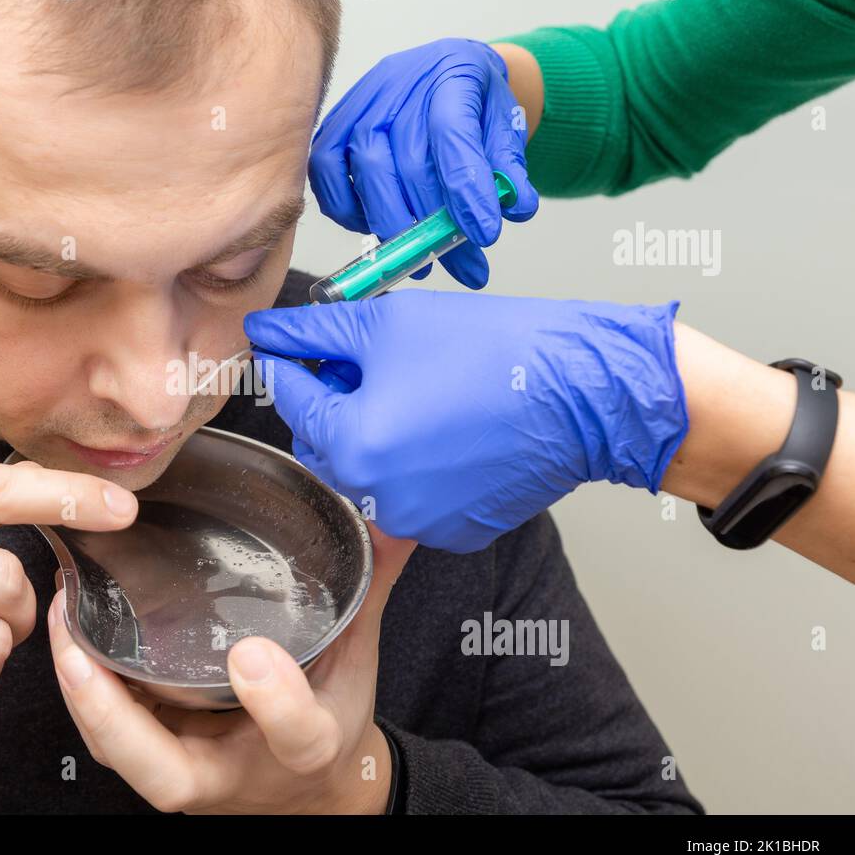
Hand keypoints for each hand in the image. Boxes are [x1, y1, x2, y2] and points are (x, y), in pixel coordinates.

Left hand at [48, 525, 417, 813]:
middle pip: (167, 772)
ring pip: (120, 753)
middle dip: (116, 716)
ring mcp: (187, 772)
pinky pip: (108, 737)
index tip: (254, 653)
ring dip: (82, 695)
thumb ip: (368, 583)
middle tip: (81, 649)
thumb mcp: (359, 654)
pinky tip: (65, 632)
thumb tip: (391, 513)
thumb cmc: (330, 716)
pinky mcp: (155, 760)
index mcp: (305, 746)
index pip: (296, 735)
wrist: (311, 788)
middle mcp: (235, 772)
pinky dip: (80, 691)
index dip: (275, 701)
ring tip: (60, 619)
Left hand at [244, 290, 687, 552]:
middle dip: (332, 400)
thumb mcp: (389, 323)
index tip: (289, 342)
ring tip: (413, 388)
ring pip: (364, 471)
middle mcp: (376, 496)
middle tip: (363, 360)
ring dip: (372, 431)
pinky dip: (413, 463)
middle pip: (322, 441)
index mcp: (353, 444)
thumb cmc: (495, 351)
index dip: (289, 360)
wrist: (584, 392)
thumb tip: (270, 332)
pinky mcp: (453, 531)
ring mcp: (417, 521)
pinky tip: (446, 425)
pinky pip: (409, 495)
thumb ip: (317, 331)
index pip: (291, 397)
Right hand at [310, 38, 538, 288]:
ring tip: (419, 259)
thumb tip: (517, 208)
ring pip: (366, 171)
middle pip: (407, 162)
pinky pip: (326, 174)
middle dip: (432, 224)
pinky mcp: (332, 125)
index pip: (454, 135)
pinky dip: (347, 211)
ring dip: (391, 225)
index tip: (485, 234)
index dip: (467, 189)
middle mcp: (399, 85)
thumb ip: (511, 168)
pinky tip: (376, 229)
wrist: (441, 70)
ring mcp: (360, 105)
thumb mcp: (504, 126)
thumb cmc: (473, 103)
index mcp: (452, 75)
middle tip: (457, 263)